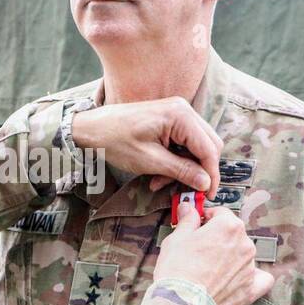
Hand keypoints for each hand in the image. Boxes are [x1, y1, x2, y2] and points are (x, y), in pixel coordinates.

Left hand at [70, 97, 222, 195]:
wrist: (92, 128)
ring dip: (184, 168)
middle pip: (208, 146)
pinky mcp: (170, 121)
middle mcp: (183, 110)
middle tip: (185, 191)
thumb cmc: (115, 141)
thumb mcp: (150, 161)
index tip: (208, 194)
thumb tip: (205, 182)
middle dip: (198, 171)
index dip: (211, 174)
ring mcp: (177, 114)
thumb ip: (181, 171)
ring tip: (160, 182)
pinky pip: (183, 145)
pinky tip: (158, 174)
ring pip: (196, 148)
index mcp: (180, 116)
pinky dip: (175, 161)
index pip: (208, 149)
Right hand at [153, 200, 272, 304]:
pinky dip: (253, 277)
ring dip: (231, 257)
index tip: (198, 225)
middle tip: (200, 250)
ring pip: (244, 255)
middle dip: (219, 238)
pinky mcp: (251, 289)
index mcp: (229, 226)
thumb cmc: (177, 270)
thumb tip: (188, 208)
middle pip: (234, 234)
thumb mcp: (176, 238)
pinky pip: (261, 279)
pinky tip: (239, 279)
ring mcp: (250, 268)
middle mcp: (245, 244)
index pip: (220, 213)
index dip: (207, 218)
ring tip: (210, 269)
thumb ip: (187, 220)